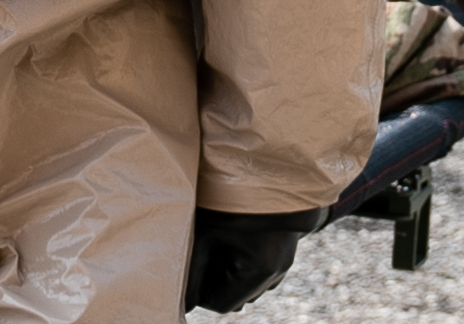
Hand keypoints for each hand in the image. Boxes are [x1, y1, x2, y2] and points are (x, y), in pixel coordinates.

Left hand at [184, 206, 327, 312]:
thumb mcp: (206, 232)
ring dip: (228, 268)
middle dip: (213, 280)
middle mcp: (276, 270)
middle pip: (235, 295)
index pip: (220, 304)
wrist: (269, 159)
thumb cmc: (234, 195)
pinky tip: (230, 234)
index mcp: (260, 271)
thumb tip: (180, 302)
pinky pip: (259, 265)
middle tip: (197, 251)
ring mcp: (283, 257)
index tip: (187, 265)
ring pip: (247, 281)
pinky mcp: (283, 244)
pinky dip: (242, 257)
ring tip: (213, 240)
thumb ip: (192, 270)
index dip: (198, 290)